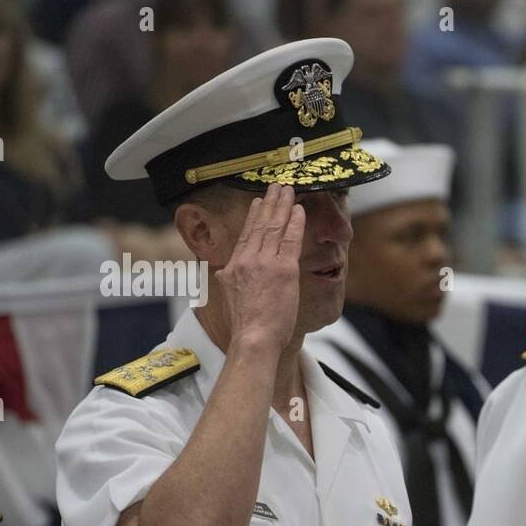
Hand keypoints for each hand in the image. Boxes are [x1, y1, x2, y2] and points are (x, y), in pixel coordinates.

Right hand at [213, 183, 304, 349]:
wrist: (253, 338)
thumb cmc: (245, 326)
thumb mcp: (228, 296)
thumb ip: (229, 280)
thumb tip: (227, 274)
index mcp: (234, 266)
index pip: (245, 235)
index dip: (254, 216)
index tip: (259, 202)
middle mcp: (247, 260)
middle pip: (260, 225)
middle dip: (270, 204)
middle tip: (276, 187)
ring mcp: (265, 263)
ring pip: (274, 228)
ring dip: (282, 206)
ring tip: (288, 191)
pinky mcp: (284, 270)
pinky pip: (290, 240)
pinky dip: (295, 223)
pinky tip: (299, 210)